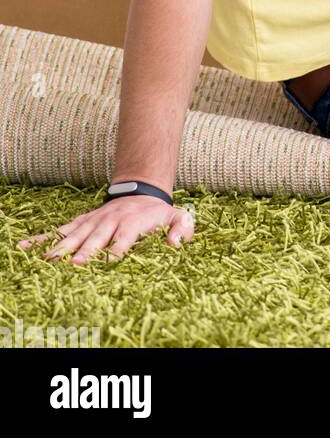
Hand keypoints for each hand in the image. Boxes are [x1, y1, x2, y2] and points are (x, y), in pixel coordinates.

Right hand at [17, 195, 193, 264]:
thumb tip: (175, 244)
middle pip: (96, 237)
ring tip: (48, 261)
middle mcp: (110, 221)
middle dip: (87, 250)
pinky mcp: (82, 222)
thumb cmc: (159, 213)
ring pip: (75, 234)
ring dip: (63, 247)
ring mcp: (93, 221)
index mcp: (132, 223)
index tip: (110, 262)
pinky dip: (42, 239)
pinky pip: (60, 230)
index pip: (124, 238)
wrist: (142, 191)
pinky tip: (24, 248)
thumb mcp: (178, 217)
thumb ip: (181, 229)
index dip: (117, 250)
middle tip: (77, 263)